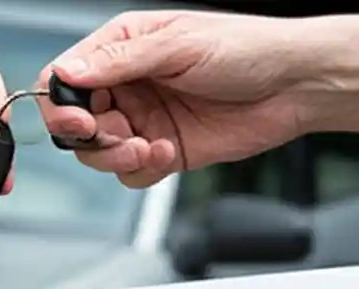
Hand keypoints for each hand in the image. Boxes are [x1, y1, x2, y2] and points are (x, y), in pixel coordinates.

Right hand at [39, 11, 315, 188]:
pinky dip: (143, 171)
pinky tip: (169, 153)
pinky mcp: (164, 151)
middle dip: (93, 138)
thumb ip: (120, 60)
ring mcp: (145, 119)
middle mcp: (128, 84)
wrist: (296, 86)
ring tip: (149, 149)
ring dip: (117, 157)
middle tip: (122, 140)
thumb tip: (69, 71)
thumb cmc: (248, 49)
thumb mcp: (180, 45)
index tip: (82, 120)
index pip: (66, 77)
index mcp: (124, 47)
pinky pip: (131, 174)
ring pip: (99, 153)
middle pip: (76, 121)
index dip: (63, 103)